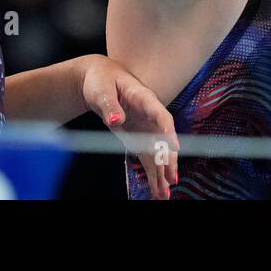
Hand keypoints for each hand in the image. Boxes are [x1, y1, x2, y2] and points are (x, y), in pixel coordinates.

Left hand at [79, 55, 179, 199]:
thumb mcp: (102, 90)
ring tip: (165, 193)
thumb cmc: (101, 79)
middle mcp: (149, 114)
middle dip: (167, 160)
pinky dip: (152, 171)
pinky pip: (146, 155)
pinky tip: (157, 187)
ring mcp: (145, 126)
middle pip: (162, 139)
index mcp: (144, 98)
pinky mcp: (137, 136)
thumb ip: (110, 106)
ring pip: (157, 151)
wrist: (98, 78)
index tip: (173, 147)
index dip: (168, 132)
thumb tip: (117, 120)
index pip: (161, 116)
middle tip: (170, 179)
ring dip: (161, 172)